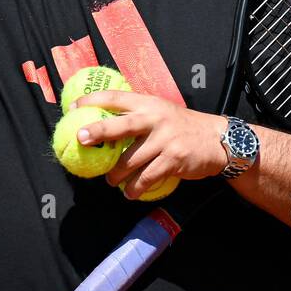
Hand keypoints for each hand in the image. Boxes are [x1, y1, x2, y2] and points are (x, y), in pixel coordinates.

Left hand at [71, 91, 229, 198]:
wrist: (216, 139)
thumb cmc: (180, 126)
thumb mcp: (160, 111)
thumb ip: (136, 115)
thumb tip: (101, 123)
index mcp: (148, 103)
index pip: (116, 97)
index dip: (93, 100)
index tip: (73, 106)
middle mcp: (156, 118)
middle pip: (121, 125)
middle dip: (98, 132)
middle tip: (80, 140)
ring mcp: (165, 140)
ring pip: (131, 160)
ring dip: (116, 175)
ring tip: (111, 181)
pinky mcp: (173, 159)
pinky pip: (147, 178)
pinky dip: (135, 188)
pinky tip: (130, 193)